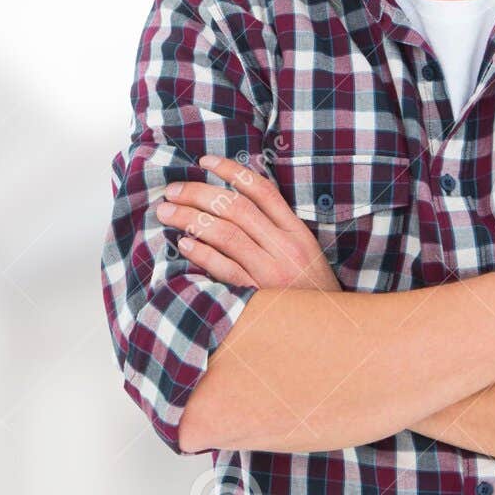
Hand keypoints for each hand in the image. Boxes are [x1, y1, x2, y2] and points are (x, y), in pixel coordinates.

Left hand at [153, 154, 336, 290]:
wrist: (328, 333)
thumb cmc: (309, 291)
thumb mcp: (303, 252)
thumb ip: (275, 227)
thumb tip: (233, 199)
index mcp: (296, 232)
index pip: (262, 190)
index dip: (231, 170)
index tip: (204, 161)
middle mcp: (285, 248)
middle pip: (235, 208)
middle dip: (198, 193)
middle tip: (172, 190)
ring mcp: (271, 272)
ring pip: (225, 234)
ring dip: (190, 219)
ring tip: (167, 212)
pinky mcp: (258, 296)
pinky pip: (224, 269)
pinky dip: (202, 253)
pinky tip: (184, 244)